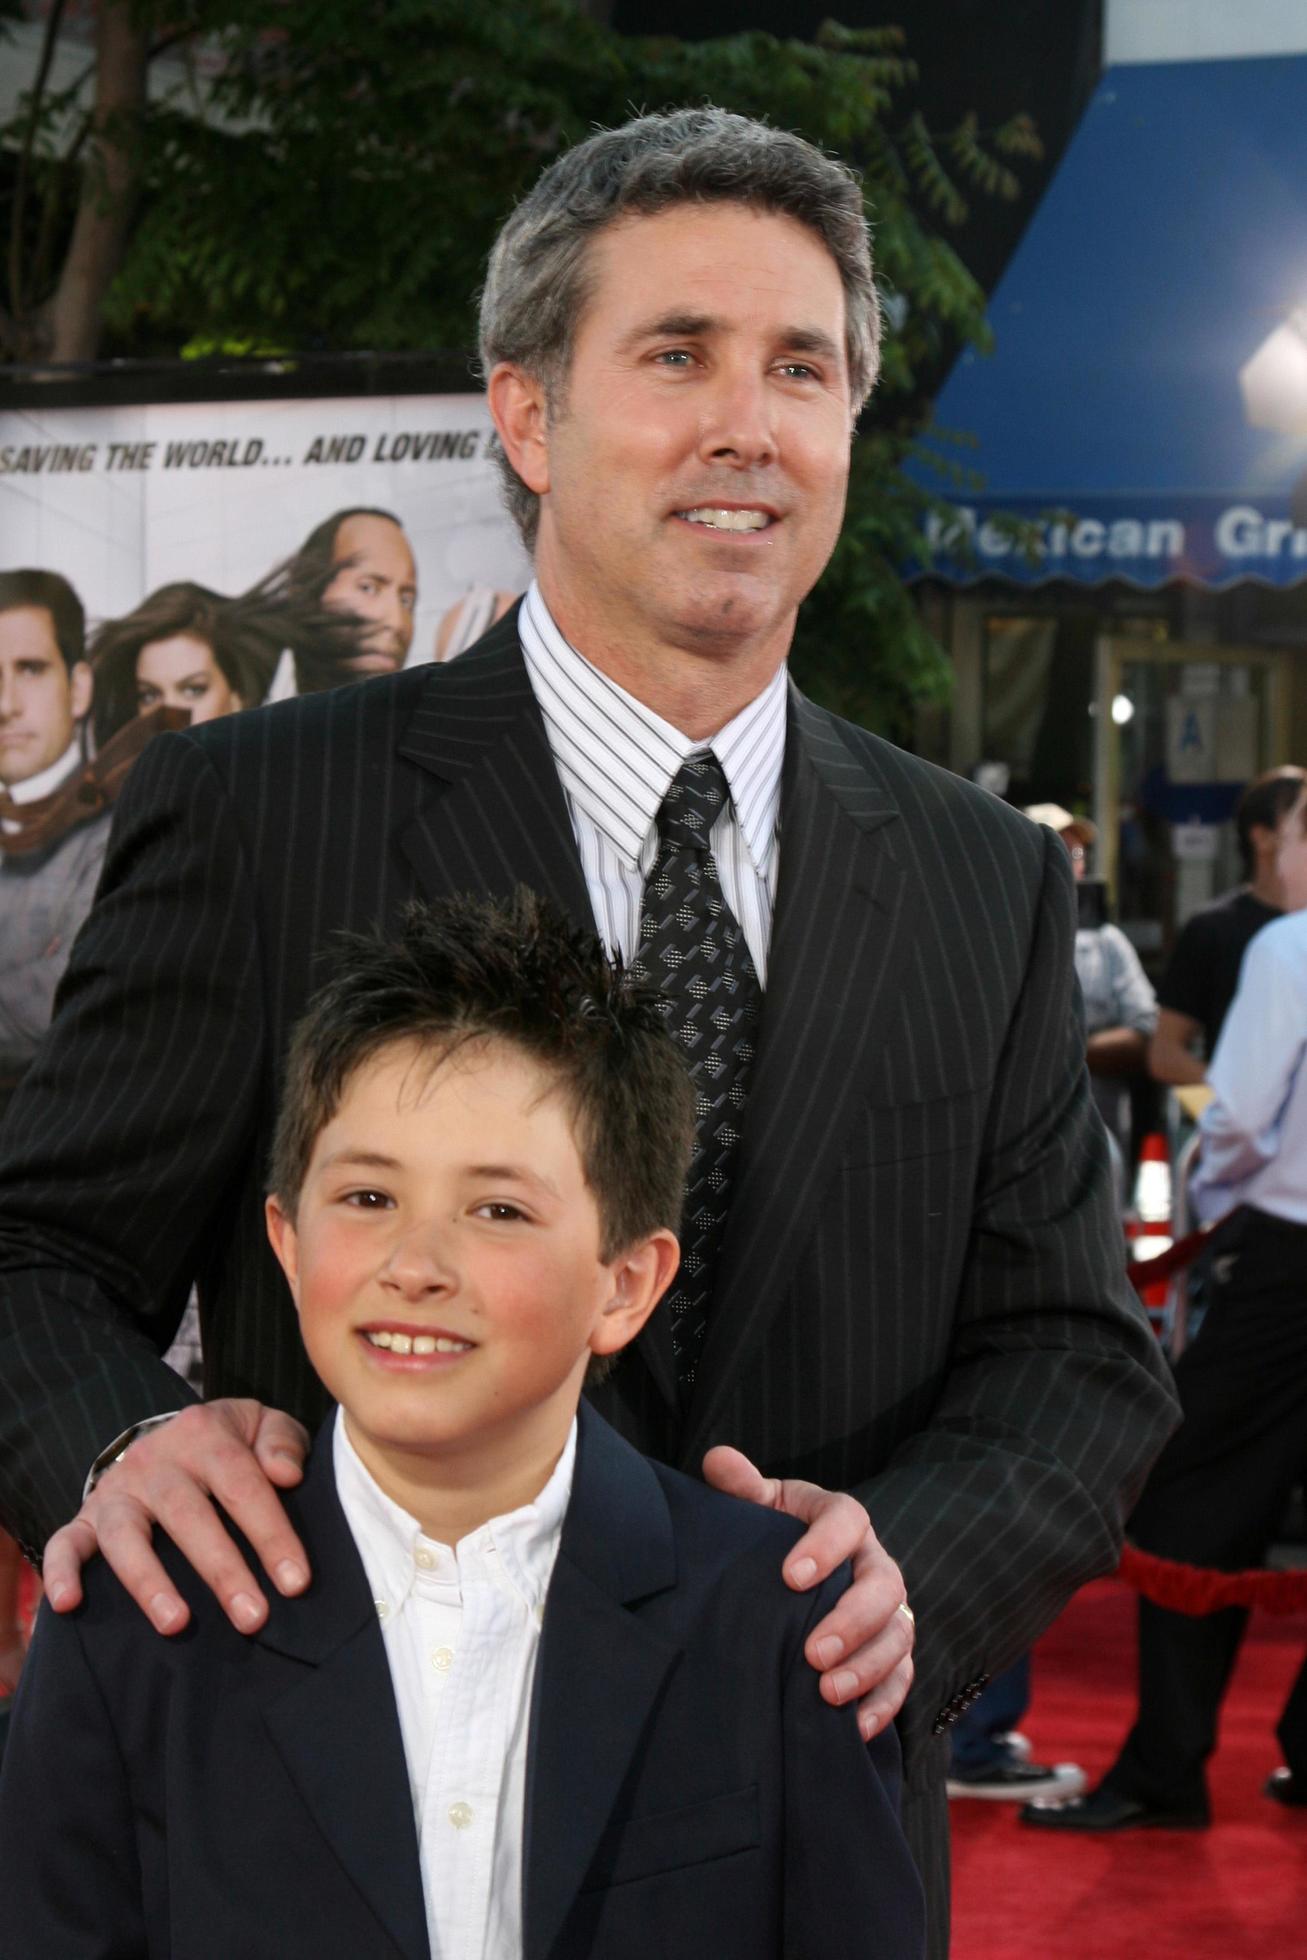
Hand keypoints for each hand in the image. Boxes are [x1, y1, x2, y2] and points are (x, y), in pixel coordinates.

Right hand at [43, 1400, 310, 1635]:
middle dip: (222, 1569)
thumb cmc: (231, 1444)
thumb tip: (286, 1474)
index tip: (296, 1583)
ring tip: (177, 1624)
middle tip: (252, 1617)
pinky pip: (65, 1542)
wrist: (171, 1438)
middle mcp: (156, 1459)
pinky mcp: (85, 1517)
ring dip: (150, 1582)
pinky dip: (59, 1571)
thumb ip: (283, 1442)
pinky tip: (67, 1604)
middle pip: (188, 1515)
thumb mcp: (262, 1426)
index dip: (271, 1534)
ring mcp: (117, 1489)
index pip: (242, 1484)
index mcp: (205, 1433)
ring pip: (126, 1535)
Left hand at [702, 1446, 912, 1739]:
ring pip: (899, 1634)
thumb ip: (742, 1489)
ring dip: (868, 1666)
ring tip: (828, 1693)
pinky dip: (884, 1702)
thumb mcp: (759, 1510)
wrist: (795, 1578)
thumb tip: (717, 1459)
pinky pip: (903, 1677)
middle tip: (813, 1652)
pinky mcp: (893, 1652)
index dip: (826, 1546)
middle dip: (853, 1620)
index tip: (790, 1577)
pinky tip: (855, 1726)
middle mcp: (873, 1561)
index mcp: (841, 1519)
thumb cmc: (774, 1538)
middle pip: (884, 1585)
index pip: (847, 1520)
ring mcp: (889, 1609)